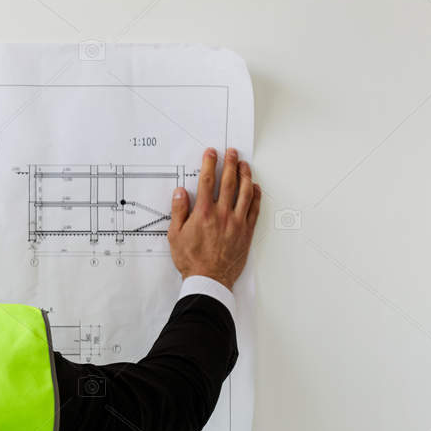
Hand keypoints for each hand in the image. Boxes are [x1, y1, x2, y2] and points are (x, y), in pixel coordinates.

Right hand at [168, 147, 258, 290]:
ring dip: (245, 175)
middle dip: (231, 163)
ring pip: (245, 192)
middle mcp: (222, 214)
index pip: (207, 181)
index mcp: (203, 213)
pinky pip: (254, 209)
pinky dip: (256, 195)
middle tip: (232, 152)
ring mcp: (237, 222)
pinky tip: (256, 187)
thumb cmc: (191, 260)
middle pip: (228, 181)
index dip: (209, 163)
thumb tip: (180, 193)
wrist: (209, 279)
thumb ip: (178, 211)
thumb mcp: (175, 235)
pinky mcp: (246, 231)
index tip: (211, 153)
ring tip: (245, 164)